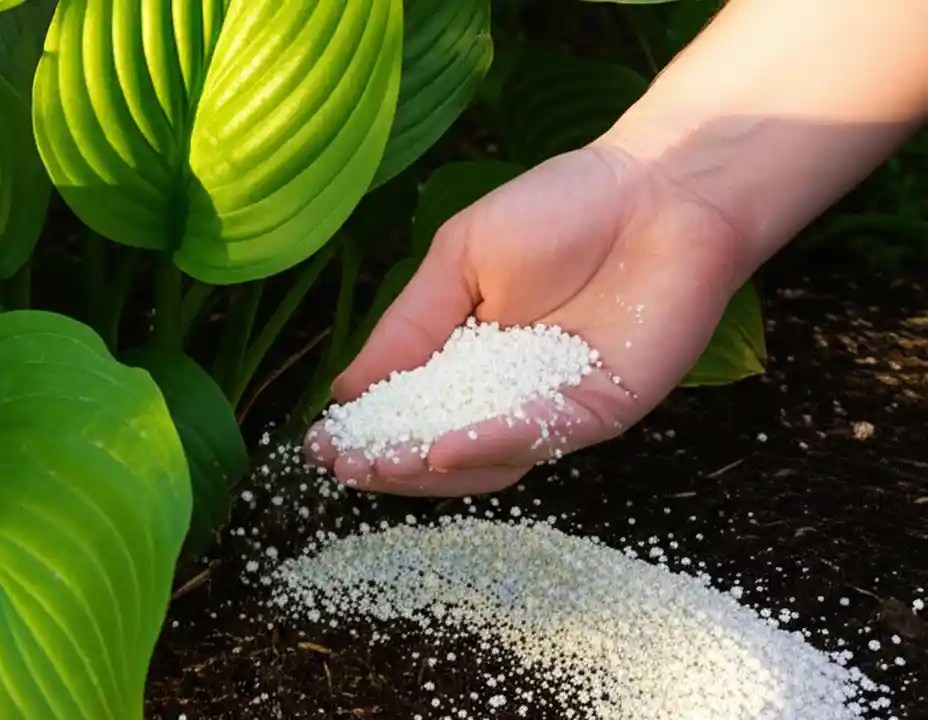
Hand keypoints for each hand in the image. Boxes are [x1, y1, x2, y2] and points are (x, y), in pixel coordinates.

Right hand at [306, 142, 747, 495]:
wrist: (657, 185)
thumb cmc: (560, 206)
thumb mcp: (458, 259)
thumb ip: (408, 324)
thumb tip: (343, 390)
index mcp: (469, 360)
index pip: (409, 410)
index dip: (366, 430)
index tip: (320, 442)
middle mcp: (510, 395)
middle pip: (443, 450)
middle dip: (392, 461)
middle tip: (346, 465)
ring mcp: (556, 406)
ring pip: (489, 460)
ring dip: (433, 467)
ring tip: (384, 463)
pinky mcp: (603, 407)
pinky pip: (544, 435)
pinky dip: (494, 443)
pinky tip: (446, 445)